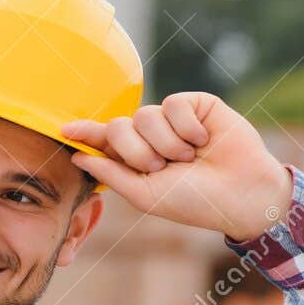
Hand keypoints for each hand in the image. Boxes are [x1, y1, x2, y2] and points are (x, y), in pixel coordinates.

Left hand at [61, 92, 294, 241]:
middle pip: (120, 127)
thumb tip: (77, 156)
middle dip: (136, 151)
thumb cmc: (193, 201)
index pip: (105, 141)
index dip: (85, 134)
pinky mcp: (195, 105)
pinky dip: (186, 127)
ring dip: (166, 143)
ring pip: (146, 115)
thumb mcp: (145, 194)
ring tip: (188, 158)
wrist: (240, 193)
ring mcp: (173, 119)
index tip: (63, 129)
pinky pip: (173, 104)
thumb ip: (112, 174)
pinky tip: (203, 140)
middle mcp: (151, 137)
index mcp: (136, 160)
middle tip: (162, 167)